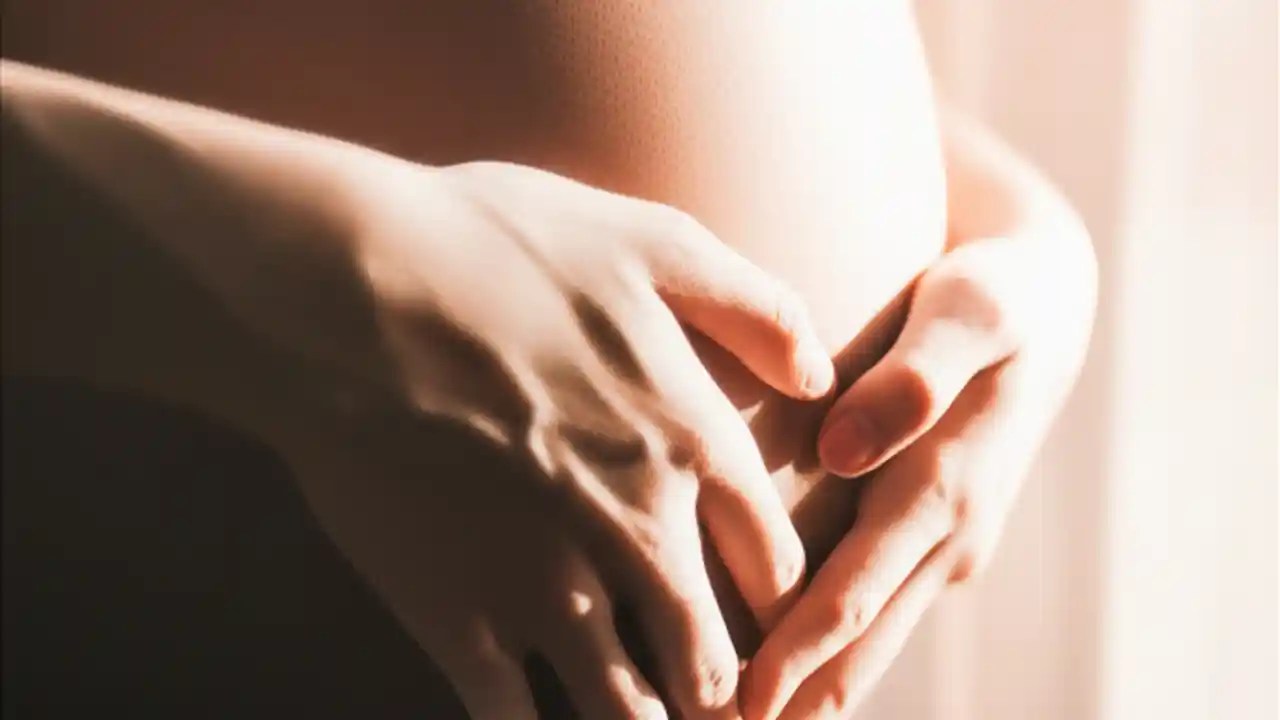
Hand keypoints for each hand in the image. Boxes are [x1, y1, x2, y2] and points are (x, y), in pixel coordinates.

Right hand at [271, 160, 834, 719]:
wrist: (337, 288)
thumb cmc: (491, 249)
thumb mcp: (651, 240)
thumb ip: (755, 307)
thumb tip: (820, 375)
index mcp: (688, 448)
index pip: (775, 565)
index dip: (791, 608)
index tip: (780, 633)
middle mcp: (634, 535)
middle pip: (711, 662)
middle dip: (731, 702)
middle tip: (734, 718)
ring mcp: (542, 588)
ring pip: (626, 713)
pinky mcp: (452, 616)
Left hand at [740, 121, 1097, 718]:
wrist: (1041, 303)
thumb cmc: (995, 296)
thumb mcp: (969, 311)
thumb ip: (915, 376)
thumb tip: (843, 449)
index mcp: (948, 490)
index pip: (854, 596)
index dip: (795, 657)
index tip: (738, 705)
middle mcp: (948, 538)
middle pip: (859, 645)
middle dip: (795, 701)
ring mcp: (942, 546)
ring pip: (868, 639)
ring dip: (810, 690)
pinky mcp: (928, 536)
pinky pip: (871, 603)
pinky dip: (827, 649)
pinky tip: (776, 672)